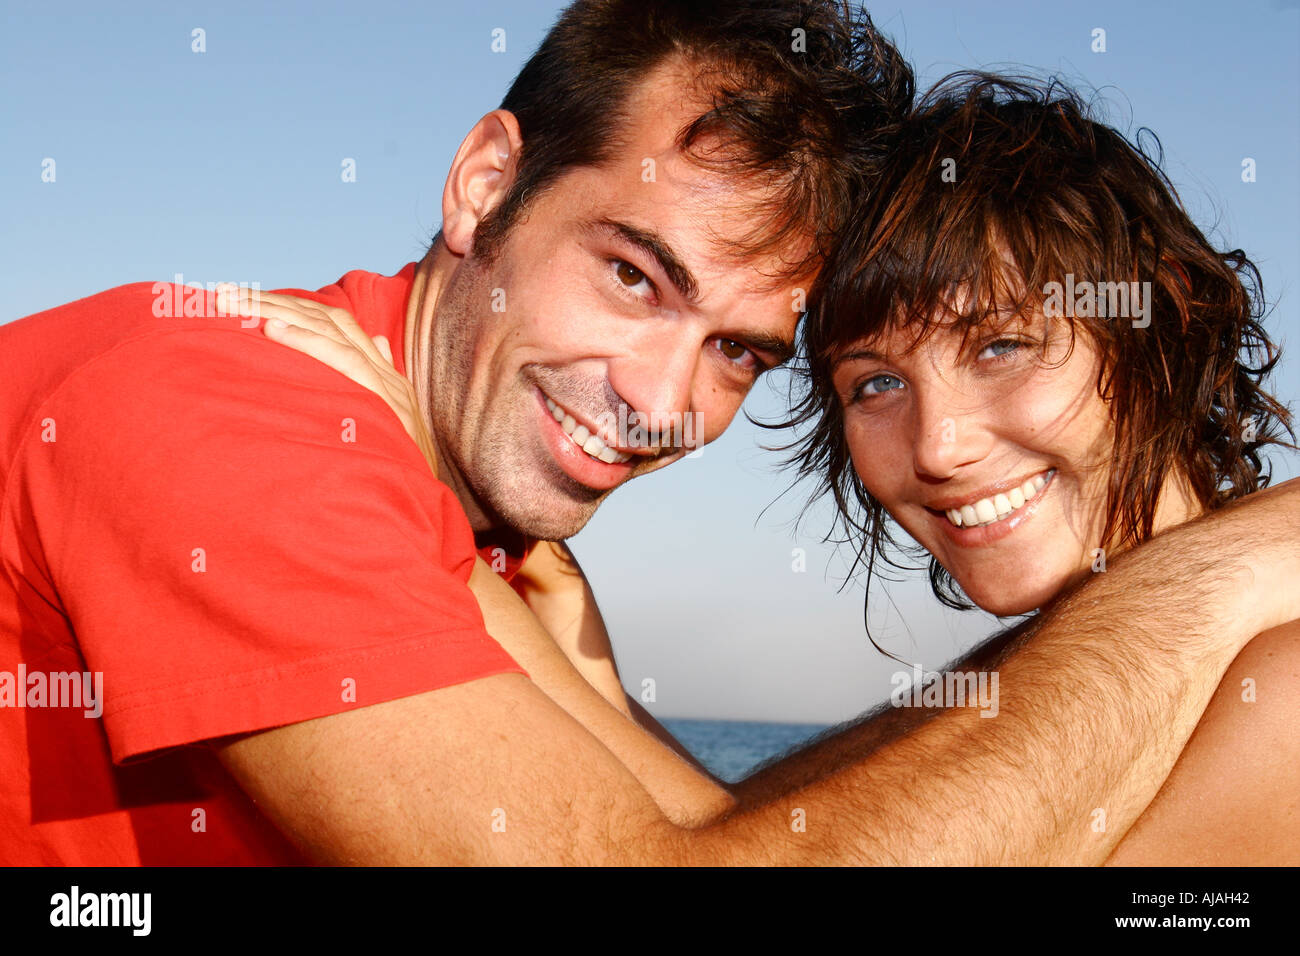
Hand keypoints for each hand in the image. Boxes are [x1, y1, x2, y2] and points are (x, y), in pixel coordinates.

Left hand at [214, 285, 437, 477]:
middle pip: (325, 317)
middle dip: (272, 300)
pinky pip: (343, 360)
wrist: (425, 501)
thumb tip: (376, 343)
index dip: (288, 305)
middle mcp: (383, 371)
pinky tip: (272, 330)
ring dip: (278, 311)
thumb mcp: (380, 426)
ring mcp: (386, 384)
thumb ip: (373, 385)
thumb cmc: (395, 472)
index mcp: (379, 373)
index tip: (240, 300)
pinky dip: (307, 341)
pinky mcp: (384, 400)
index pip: (331, 322)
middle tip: (221, 294)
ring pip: (330, 329)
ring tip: (235, 304)